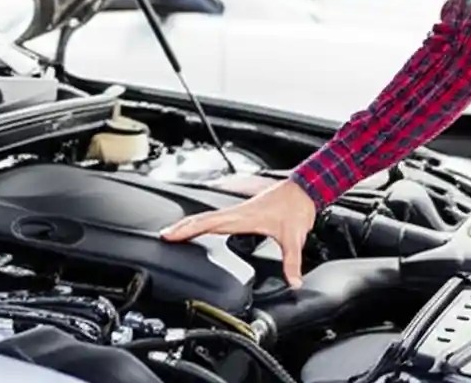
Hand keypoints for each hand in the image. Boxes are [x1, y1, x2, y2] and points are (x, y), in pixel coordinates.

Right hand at [159, 179, 315, 287]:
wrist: (306, 188)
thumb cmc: (297, 206)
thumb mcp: (294, 237)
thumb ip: (292, 262)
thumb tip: (293, 282)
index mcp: (244, 216)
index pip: (210, 223)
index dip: (188, 229)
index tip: (170, 234)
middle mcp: (239, 212)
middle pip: (203, 219)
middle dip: (182, 226)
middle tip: (164, 234)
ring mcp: (241, 210)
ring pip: (210, 216)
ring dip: (192, 223)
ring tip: (176, 231)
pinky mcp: (245, 210)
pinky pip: (220, 216)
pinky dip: (206, 221)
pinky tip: (204, 226)